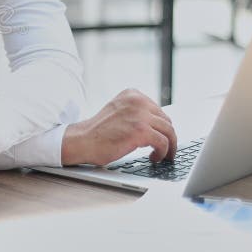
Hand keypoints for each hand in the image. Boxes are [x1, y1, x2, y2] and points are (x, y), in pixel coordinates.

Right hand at [61, 88, 177, 165]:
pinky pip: (163, 143)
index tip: (162, 136)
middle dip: (167, 136)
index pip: (158, 109)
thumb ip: (135, 112)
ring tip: (163, 155)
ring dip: (168, 146)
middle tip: (165, 148)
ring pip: (168, 132)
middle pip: (166, 120)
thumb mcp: (118, 111)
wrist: (82, 140)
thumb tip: (157, 125)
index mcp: (132, 94)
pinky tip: (154, 157)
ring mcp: (140, 115)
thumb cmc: (98, 131)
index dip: (160, 126)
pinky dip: (162, 153)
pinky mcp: (141, 131)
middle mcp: (137, 101)